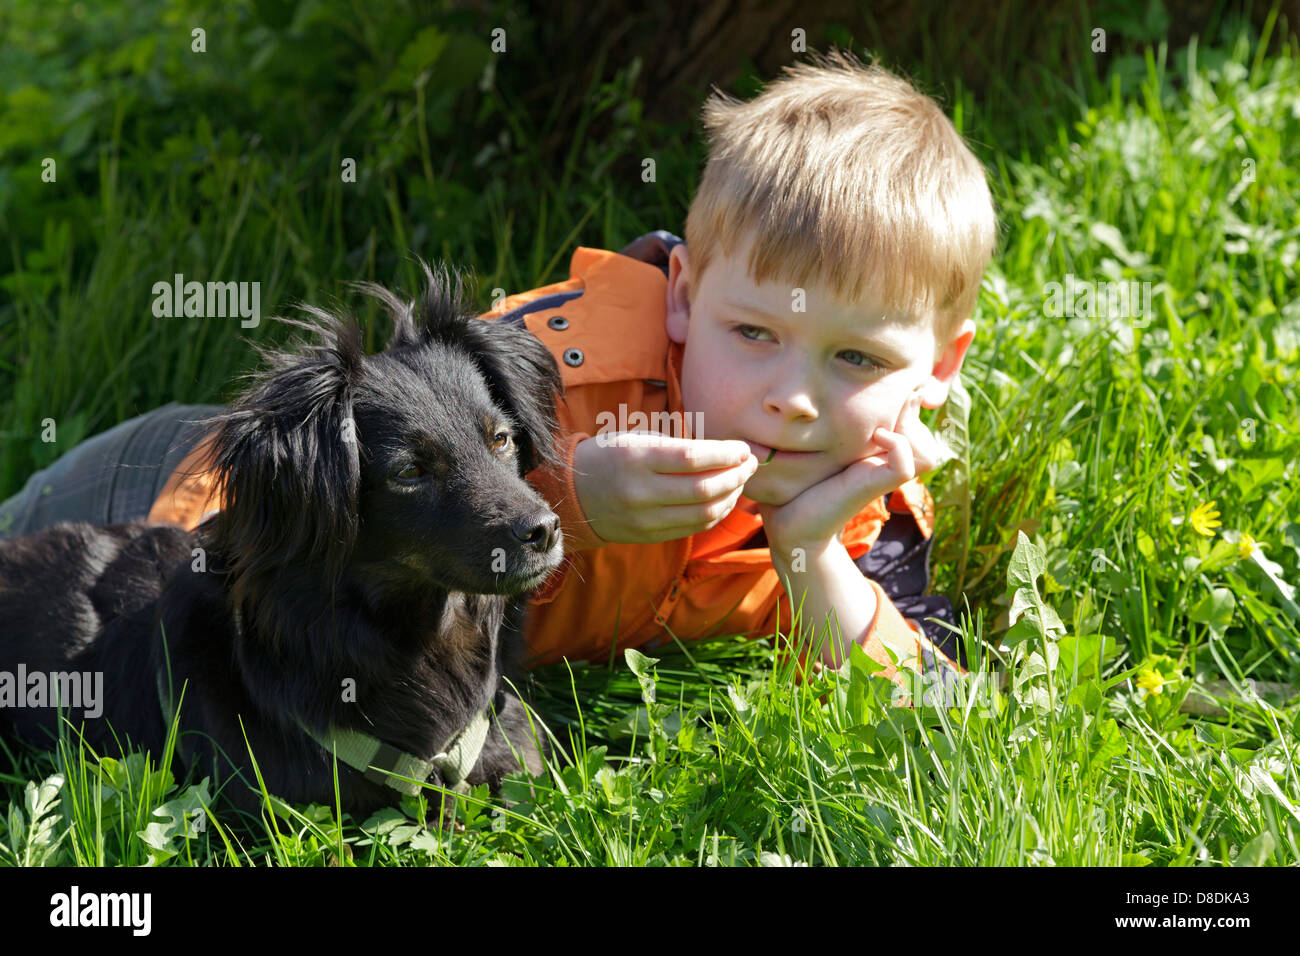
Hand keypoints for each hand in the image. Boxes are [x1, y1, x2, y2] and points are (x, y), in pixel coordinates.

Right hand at [573, 432, 758, 543]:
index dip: (726, 455)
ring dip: (731, 497)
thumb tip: (726, 455)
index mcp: (637, 458)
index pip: (694, 458)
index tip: (743, 449)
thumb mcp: (637, 438)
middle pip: (704, 489)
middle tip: (750, 465)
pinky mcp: (649, 536)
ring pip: (703, 513)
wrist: (574, 494)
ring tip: (741, 482)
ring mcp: (645, 518)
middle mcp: (641, 491)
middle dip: (736, 476)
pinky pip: (693, 528)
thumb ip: (678, 447)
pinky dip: (716, 514)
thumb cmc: (611, 456)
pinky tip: (725, 500)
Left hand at [757, 392, 945, 556]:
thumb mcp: (825, 440)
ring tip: (879, 424)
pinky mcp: (877, 487)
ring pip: (926, 450)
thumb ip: (844, 419)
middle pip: (925, 433)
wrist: (790, 519)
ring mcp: (885, 475)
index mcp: (882, 451)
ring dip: (907, 428)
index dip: (909, 401)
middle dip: (909, 413)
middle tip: (879, 409)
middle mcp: (890, 463)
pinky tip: (877, 436)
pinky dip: (897, 444)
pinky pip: (907, 463)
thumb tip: (852, 387)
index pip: (917, 421)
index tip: (885, 391)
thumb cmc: (803, 478)